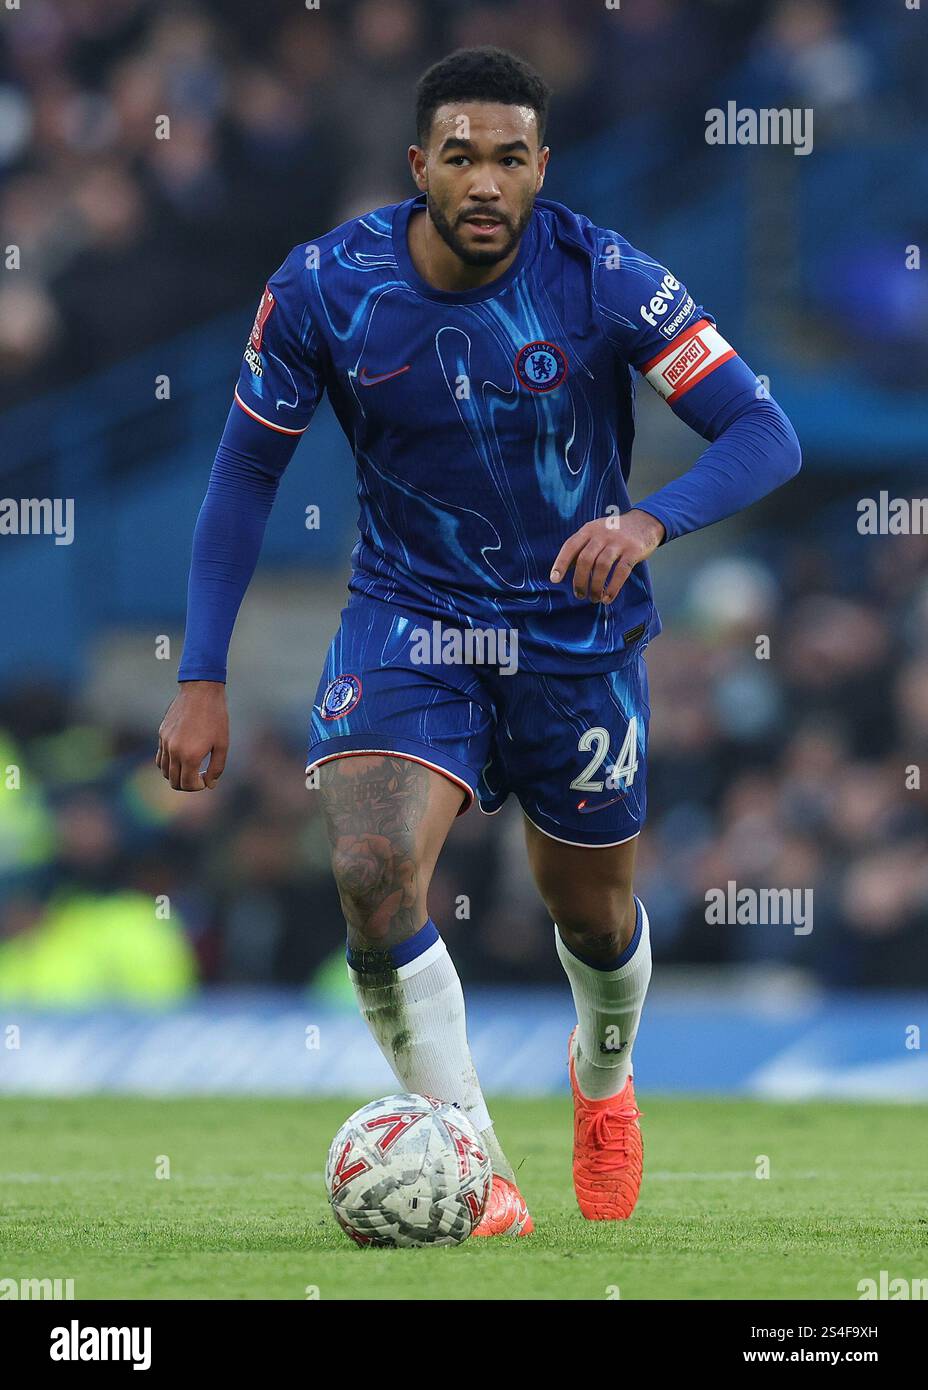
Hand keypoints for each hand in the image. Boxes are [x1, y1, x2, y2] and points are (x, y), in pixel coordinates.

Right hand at [156, 681, 228, 790]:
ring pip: (164, 771)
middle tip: (199, 778)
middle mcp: (174, 751)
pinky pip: (160, 757)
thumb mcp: (222, 744)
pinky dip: (168, 764)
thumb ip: (217, 768)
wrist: (201, 691)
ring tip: (191, 769)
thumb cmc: (216, 717)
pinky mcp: (161, 734)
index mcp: (190, 755)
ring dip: (177, 775)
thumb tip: (210, 785)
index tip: (206, 780)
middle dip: (187, 785)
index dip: (198, 786)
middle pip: (174, 781)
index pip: (188, 784)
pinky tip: (181, 758)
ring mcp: (165, 742)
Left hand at [550, 509, 665, 603]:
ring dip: (595, 586)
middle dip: (580, 580)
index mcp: (589, 529)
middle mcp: (602, 534)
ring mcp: (619, 541)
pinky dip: (613, 587)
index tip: (554, 579)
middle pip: (585, 559)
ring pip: (602, 566)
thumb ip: (582, 547)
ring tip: (594, 598)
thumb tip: (565, 569)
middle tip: (579, 595)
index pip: (571, 546)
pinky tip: (608, 597)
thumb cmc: (615, 532)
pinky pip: (621, 572)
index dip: (561, 563)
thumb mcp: (596, 532)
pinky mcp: (633, 550)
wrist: (645, 522)